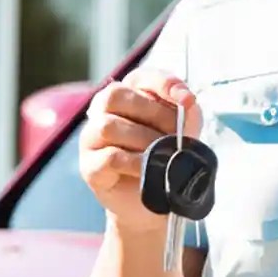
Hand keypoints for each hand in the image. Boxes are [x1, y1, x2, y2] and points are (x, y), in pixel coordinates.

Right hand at [79, 67, 203, 234]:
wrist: (158, 200)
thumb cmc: (168, 158)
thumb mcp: (186, 133)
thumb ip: (188, 115)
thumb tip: (188, 101)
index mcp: (129, 95)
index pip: (140, 76)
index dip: (163, 83)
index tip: (187, 99)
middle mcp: (103, 111)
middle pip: (114, 95)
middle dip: (153, 114)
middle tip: (176, 136)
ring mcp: (91, 138)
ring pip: (108, 126)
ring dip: (143, 141)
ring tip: (163, 156)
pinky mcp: (89, 166)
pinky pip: (108, 156)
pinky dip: (134, 163)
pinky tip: (149, 170)